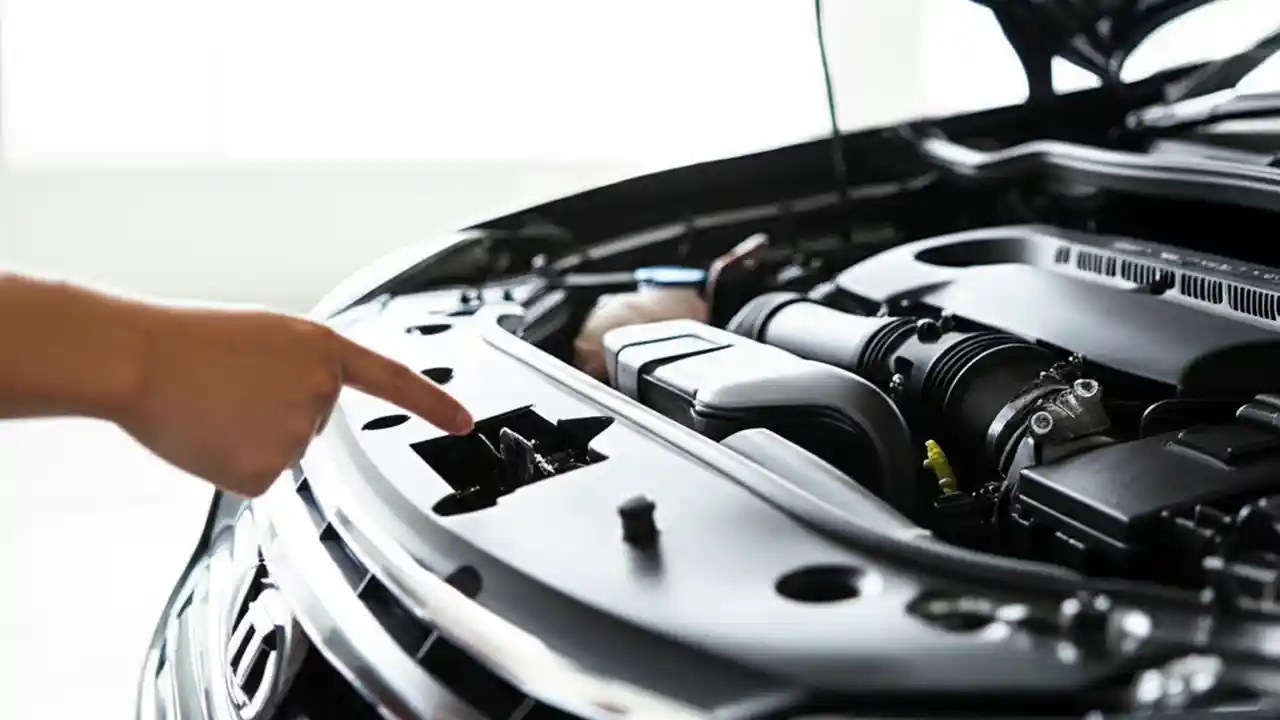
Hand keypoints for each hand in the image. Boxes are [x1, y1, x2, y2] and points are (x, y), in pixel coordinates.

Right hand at [113, 306, 472, 496]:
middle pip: (313, 424)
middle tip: (231, 389)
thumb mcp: (266, 338)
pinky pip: (259, 477)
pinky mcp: (268, 472)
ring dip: (250, 437)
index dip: (434, 404)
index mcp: (323, 349)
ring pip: (284, 452)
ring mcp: (298, 435)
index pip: (394, 381)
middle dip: (274, 413)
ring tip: (215, 405)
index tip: (465, 423)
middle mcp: (322, 392)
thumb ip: (304, 369)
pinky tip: (211, 435)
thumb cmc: (191, 344)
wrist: (141, 359)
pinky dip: (234, 465)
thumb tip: (307, 412)